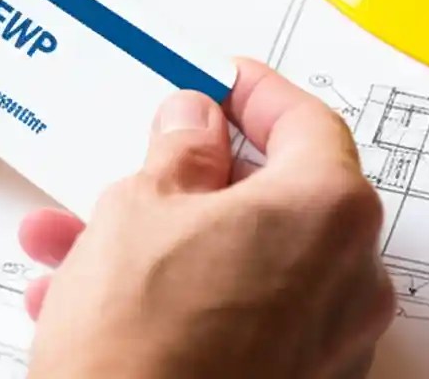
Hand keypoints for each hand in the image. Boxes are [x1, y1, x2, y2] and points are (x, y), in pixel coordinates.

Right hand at [18, 58, 395, 378]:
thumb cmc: (142, 347)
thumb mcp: (140, 207)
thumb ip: (179, 148)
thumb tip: (194, 123)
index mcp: (326, 211)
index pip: (306, 121)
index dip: (254, 93)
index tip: (219, 81)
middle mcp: (350, 277)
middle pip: (273, 195)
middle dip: (186, 179)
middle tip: (142, 161)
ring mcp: (330, 340)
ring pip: (241, 259)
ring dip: (161, 241)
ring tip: (78, 242)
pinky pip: (239, 314)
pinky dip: (180, 295)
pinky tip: (99, 297)